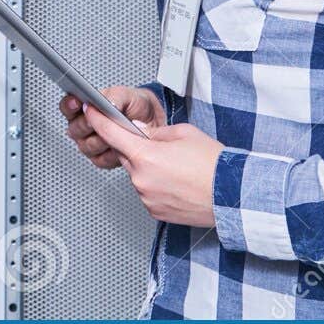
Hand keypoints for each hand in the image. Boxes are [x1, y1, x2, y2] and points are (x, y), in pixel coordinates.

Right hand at [59, 86, 164, 168]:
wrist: (151, 123)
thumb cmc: (135, 106)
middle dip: (88, 124)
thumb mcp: (127, 95)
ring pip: (87, 146)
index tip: (77, 102)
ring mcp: (91, 143)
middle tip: (99, 119)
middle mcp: (84, 126)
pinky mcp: (102, 158)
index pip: (67, 107)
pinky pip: (101, 159)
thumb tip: (109, 103)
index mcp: (84, 107)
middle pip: (75, 129)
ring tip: (116, 133)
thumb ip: (115, 96)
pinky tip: (120, 146)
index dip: (70, 105)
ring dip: (102, 140)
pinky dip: (112, 153)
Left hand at [84, 111, 222, 227]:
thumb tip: (141, 133)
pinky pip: (147, 192)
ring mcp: (147, 198)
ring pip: (137, 175)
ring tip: (176, 169)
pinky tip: (176, 182)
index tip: (91, 112)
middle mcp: (141, 179)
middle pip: (125, 155)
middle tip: (160, 147)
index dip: (99, 120)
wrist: (232, 195)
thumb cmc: (214, 165)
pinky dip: (155, 185)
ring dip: (148, 168)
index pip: (111, 134)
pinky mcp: (154, 211)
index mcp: (146, 156)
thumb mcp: (184, 133)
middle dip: (136, 148)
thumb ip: (156, 132)